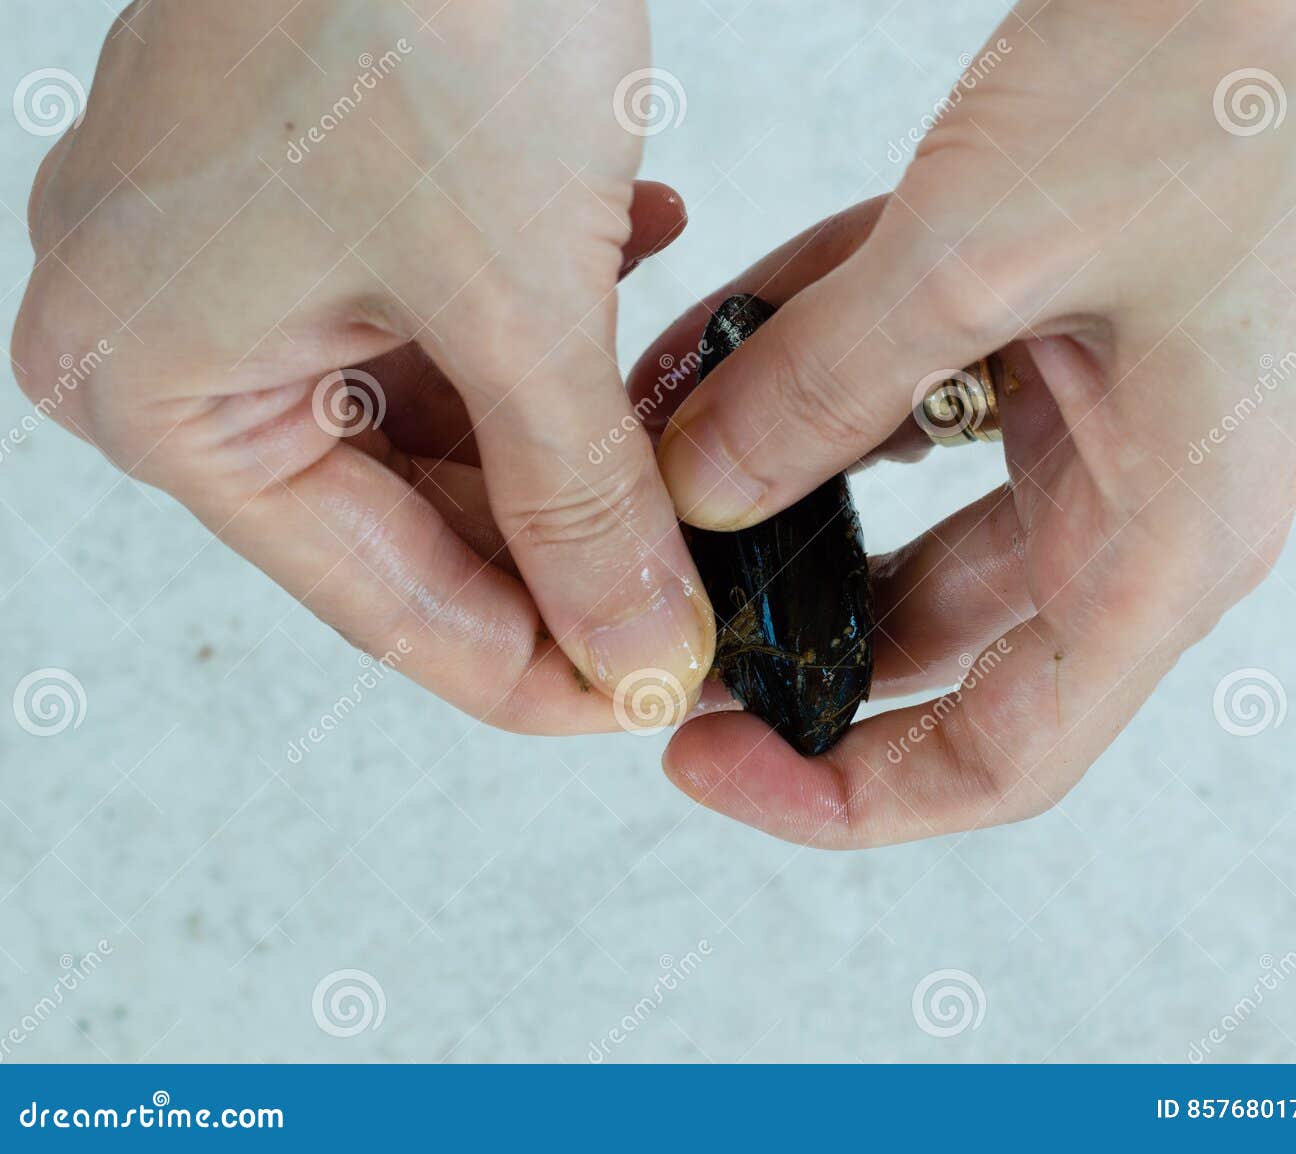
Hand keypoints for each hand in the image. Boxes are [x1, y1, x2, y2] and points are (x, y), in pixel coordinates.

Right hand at [11, 0, 714, 732]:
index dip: (535, 669)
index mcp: (156, 387)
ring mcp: (230, 265)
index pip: (381, 601)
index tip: (649, 696)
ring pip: (432, 431)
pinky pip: (432, 331)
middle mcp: (164, 336)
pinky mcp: (307, 205)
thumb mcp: (520, 301)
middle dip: (564, 552)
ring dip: (563, 446)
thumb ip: (583, 504)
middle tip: (694, 596)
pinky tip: (620, 303)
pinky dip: (537, 344)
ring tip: (673, 456)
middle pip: (404, 523)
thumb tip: (636, 654)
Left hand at [639, 1, 1295, 844]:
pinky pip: (910, 375)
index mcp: (1166, 545)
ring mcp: (1095, 404)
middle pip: (933, 630)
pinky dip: (811, 365)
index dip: (846, 791)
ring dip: (779, 479)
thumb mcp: (984, 254)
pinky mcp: (1057, 316)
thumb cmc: (1236, 87)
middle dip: (787, 621)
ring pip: (904, 499)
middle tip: (658, 599)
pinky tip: (708, 346)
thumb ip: (823, 387)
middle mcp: (1135, 496)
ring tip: (654, 455)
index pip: (1004, 756)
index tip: (708, 761)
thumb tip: (701, 492)